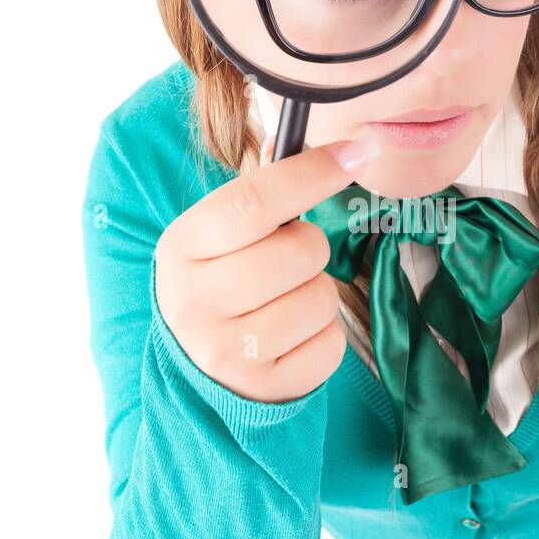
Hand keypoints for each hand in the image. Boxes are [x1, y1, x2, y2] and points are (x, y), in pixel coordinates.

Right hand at [154, 130, 380, 402]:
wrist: (193, 366)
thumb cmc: (219, 281)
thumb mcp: (217, 234)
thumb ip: (264, 192)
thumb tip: (337, 150)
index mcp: (182, 246)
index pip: (253, 201)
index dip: (311, 174)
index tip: (356, 154)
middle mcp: (195, 301)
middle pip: (299, 251)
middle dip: (312, 245)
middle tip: (293, 256)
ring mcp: (227, 351)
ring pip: (322, 298)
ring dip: (319, 293)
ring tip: (287, 299)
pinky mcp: (262, 387)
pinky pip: (330, 344)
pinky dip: (324, 336)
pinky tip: (293, 336)